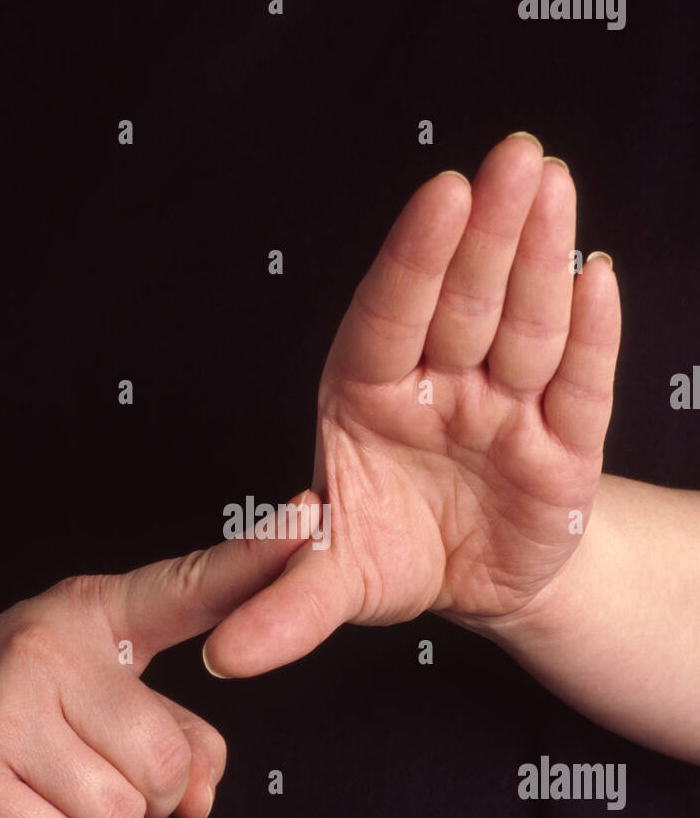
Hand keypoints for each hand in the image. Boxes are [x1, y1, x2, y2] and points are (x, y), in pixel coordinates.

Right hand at [0, 500, 310, 817]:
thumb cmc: (8, 698)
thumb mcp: (93, 686)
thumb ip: (176, 731)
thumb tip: (204, 798)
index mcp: (95, 614)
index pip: (189, 584)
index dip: (256, 553)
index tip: (311, 516)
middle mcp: (52, 649)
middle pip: (168, 760)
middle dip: (152, 793)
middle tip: (99, 768)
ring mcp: (5, 710)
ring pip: (123, 815)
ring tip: (58, 786)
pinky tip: (27, 811)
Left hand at [203, 134, 620, 675]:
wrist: (475, 582)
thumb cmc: (398, 554)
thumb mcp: (339, 581)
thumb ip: (287, 606)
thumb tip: (224, 659)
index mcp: (367, 396)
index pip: (390, 319)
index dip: (415, 260)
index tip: (441, 196)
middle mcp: (438, 386)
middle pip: (465, 303)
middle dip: (490, 233)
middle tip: (515, 158)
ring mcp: (504, 408)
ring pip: (526, 326)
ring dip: (541, 255)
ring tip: (554, 185)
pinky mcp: (563, 443)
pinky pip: (580, 385)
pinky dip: (590, 334)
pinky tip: (593, 273)